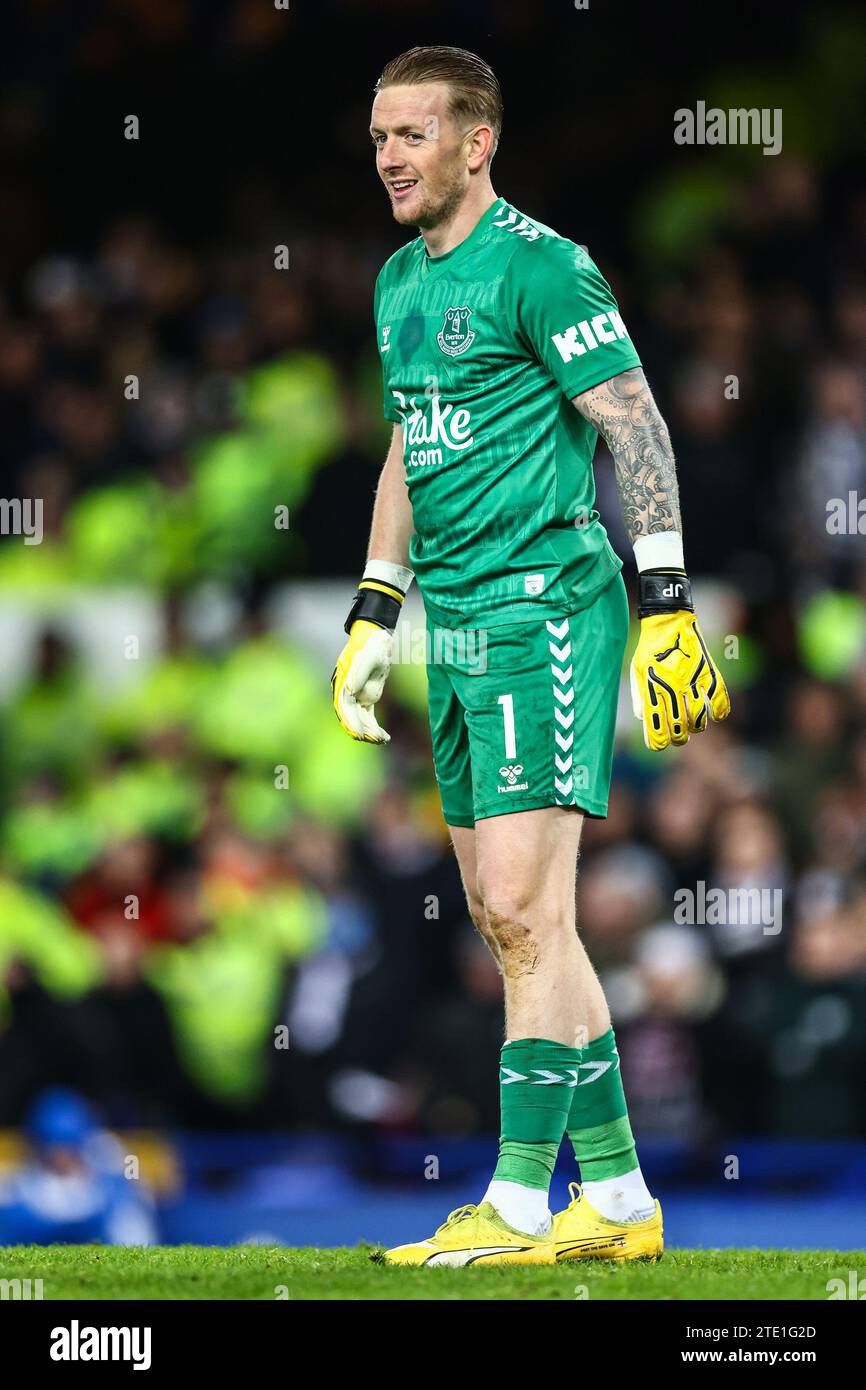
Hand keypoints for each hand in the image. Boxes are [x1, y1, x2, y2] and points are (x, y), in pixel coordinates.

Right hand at [331, 619, 393, 742]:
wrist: (376, 636)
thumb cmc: (371, 645)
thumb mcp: (368, 657)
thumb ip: (358, 673)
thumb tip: (349, 690)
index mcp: (343, 683)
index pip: (343, 707)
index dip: (349, 722)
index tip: (357, 734)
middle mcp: (346, 692)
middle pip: (351, 717)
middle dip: (362, 730)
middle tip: (376, 739)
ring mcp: (356, 696)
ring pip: (360, 719)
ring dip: (370, 732)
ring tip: (383, 740)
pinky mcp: (365, 697)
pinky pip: (368, 717)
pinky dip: (374, 727)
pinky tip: (384, 737)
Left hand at [630, 609, 729, 750]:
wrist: (668, 621)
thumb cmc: (649, 648)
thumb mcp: (637, 672)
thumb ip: (640, 696)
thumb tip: (644, 719)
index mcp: (652, 690)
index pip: (657, 728)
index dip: (659, 742)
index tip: (659, 745)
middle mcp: (673, 689)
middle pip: (679, 729)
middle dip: (678, 738)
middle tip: (677, 736)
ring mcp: (692, 682)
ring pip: (699, 719)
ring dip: (696, 728)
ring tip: (693, 726)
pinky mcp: (708, 673)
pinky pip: (719, 699)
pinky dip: (719, 712)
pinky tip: (716, 716)